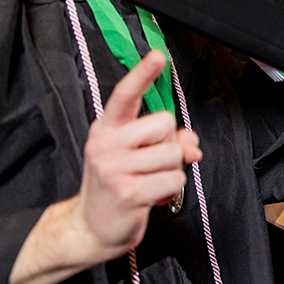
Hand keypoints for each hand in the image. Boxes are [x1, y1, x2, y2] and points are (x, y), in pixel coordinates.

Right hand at [5, 53, 201, 283]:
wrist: (92, 228)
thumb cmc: (119, 184)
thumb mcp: (136, 156)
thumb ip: (166, 141)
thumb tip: (191, 144)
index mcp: (106, 130)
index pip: (124, 95)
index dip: (143, 74)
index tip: (158, 56)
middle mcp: (105, 146)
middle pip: (164, 123)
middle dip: (169, 144)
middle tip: (152, 164)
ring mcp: (114, 170)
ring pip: (174, 154)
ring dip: (172, 170)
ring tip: (151, 182)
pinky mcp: (128, 193)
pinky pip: (175, 178)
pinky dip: (172, 189)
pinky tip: (153, 197)